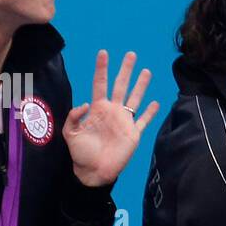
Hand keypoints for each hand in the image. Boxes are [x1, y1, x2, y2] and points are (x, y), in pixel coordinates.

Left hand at [65, 50, 158, 186]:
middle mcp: (112, 111)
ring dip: (141, 85)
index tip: (104, 53)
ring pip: (135, 98)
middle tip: (131, 54)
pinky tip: (156, 103)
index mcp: (97, 109)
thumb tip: (86, 104)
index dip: (102, 68)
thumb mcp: (70, 133)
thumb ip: (75, 117)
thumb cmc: (80, 153)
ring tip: (146, 71)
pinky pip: (143, 121)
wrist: (93, 172)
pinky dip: (150, 113)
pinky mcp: (133, 134)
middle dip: (126, 70)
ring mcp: (124, 122)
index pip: (100, 84)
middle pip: (121, 86)